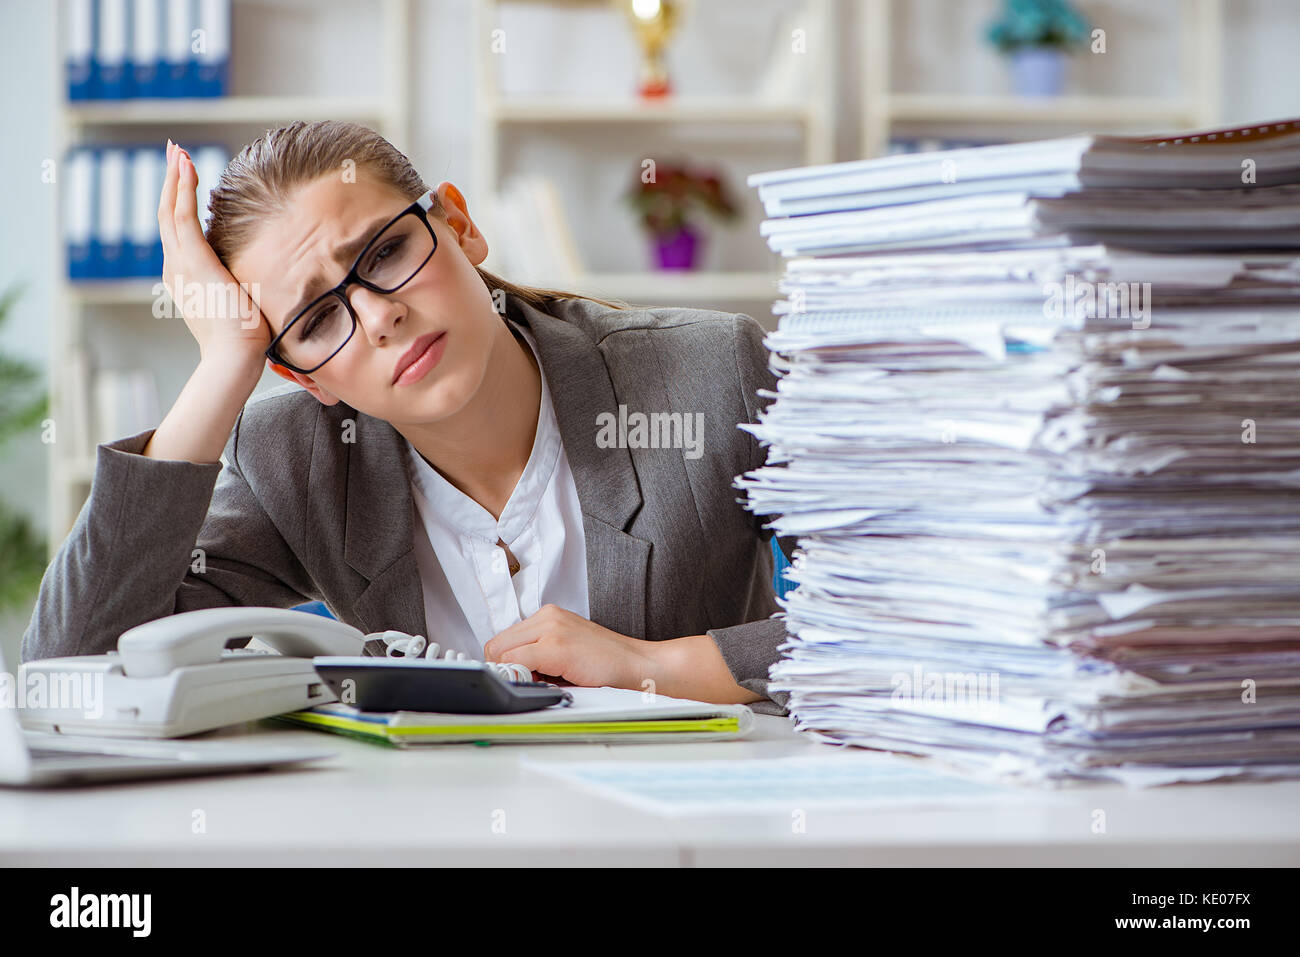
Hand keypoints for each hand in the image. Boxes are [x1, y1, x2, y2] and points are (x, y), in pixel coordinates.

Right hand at [159, 139, 269, 371]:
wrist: (235, 357)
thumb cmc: (246, 338)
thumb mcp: (242, 302)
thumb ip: (243, 284)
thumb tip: (265, 275)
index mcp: (186, 275)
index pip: (178, 229)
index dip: (180, 200)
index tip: (185, 175)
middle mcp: (176, 266)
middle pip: (167, 214)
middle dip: (172, 180)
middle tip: (173, 151)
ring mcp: (181, 263)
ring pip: (170, 209)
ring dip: (175, 177)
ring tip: (177, 151)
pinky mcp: (193, 261)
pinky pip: (183, 216)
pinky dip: (184, 189)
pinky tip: (188, 167)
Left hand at [483, 604, 660, 691]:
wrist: (637, 664)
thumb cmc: (606, 661)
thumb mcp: (566, 648)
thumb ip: (538, 652)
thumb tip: (511, 671)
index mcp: (549, 615)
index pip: (505, 639)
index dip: (506, 662)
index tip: (519, 675)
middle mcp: (547, 617)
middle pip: (497, 644)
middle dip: (506, 667)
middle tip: (529, 680)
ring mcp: (550, 628)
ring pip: (501, 652)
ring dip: (514, 671)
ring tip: (540, 680)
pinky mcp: (555, 646)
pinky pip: (515, 662)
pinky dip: (519, 677)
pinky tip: (541, 682)